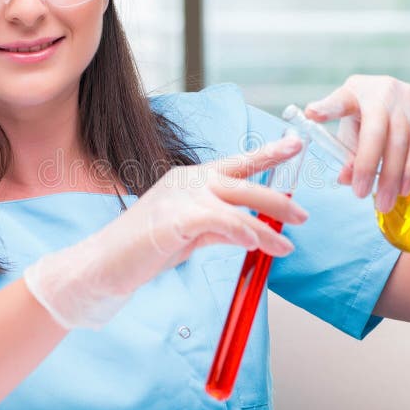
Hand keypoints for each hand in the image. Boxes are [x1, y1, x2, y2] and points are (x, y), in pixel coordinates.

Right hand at [25, 135, 308, 328]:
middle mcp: (189, 180)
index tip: (295, 144)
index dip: (269, 153)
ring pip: (237, 204)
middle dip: (278, 200)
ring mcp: (180, 196)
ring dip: (266, 227)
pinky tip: (255, 241)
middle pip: (245, 183)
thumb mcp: (192, 233)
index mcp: (193, 178)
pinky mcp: (174, 218)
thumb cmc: (147, 248)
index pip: (239, 163)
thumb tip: (253, 231)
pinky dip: (240, 229)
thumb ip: (220, 226)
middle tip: (304, 217)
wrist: (105, 265)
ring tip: (286, 245)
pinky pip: (218, 220)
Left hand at [304, 75, 409, 213]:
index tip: (312, 114)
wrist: (402, 102)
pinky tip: (405, 188)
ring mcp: (408, 103)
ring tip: (385, 202)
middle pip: (376, 132)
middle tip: (360, 194)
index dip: (327, 108)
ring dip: (393, 177)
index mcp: (355, 92)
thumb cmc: (368, 118)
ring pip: (402, 143)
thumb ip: (347, 154)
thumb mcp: (352, 130)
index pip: (340, 100)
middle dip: (368, 166)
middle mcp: (383, 93)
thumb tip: (347, 180)